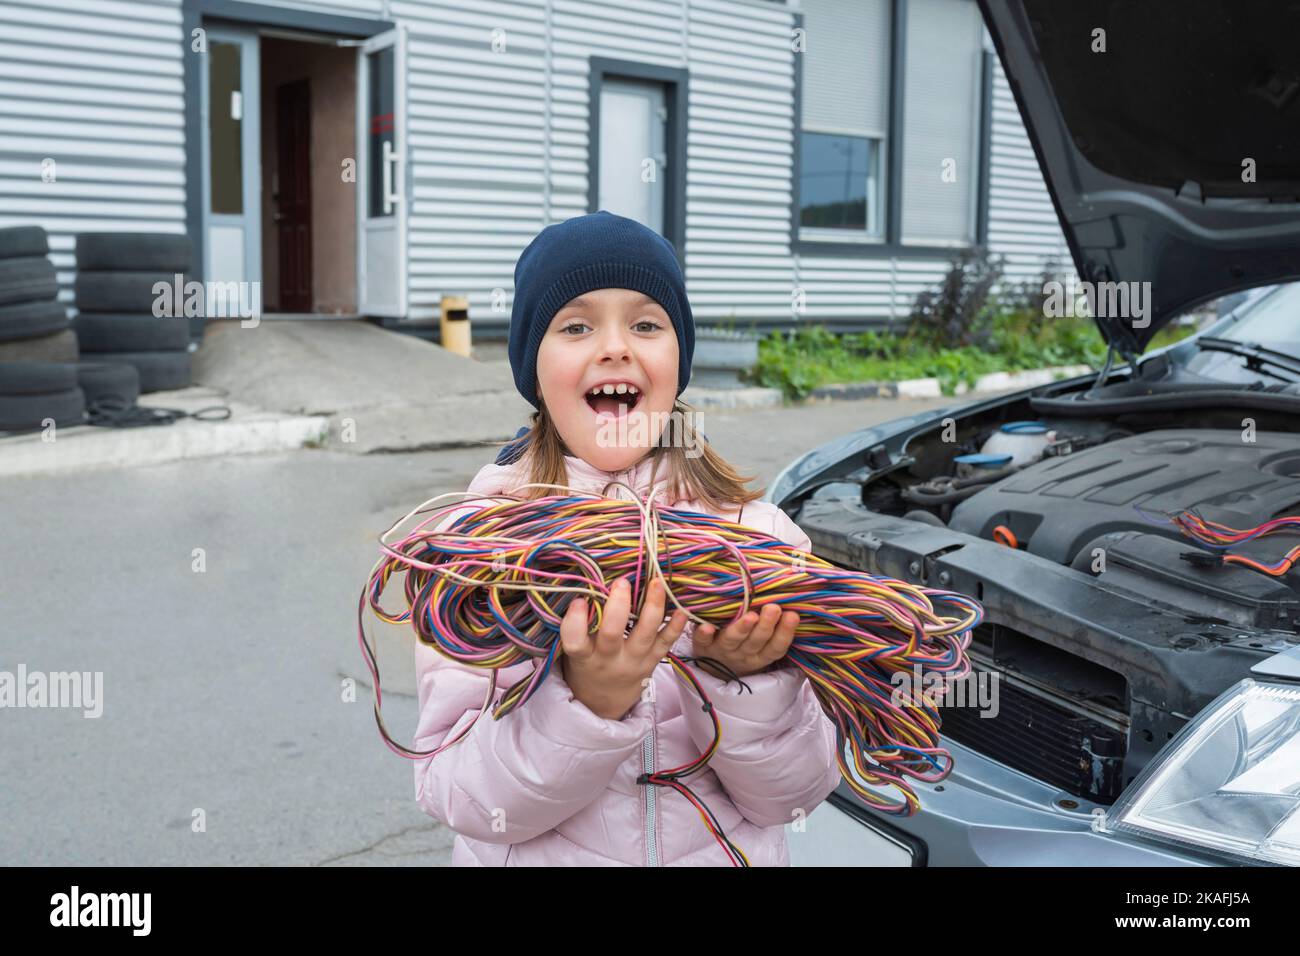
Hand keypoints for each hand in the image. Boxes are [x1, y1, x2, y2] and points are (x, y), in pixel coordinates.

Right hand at [558, 576, 687, 720]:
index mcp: (584, 657)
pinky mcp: (652, 661)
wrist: (604, 700)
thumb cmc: (586, 663)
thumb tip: (586, 583)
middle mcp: (608, 660)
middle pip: (612, 634)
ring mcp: (633, 661)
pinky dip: (676, 627)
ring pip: (644, 634)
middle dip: (618, 607)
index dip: (575, 621)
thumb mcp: (574, 651)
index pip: (575, 641)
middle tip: (621, 582)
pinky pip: (666, 644)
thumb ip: (579, 625)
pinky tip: (683, 610)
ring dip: (652, 607)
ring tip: (656, 582)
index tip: (579, 600)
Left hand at [691, 604, 798, 679]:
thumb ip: (775, 626)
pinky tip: (707, 626)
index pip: (776, 647)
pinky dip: (704, 635)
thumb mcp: (761, 644)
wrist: (711, 666)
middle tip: (773, 608)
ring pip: (733, 640)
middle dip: (766, 626)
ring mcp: (722, 650)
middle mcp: (742, 654)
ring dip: (742, 628)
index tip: (793, 615)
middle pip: (756, 642)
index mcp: (760, 655)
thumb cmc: (743, 646)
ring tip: (751, 615)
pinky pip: (702, 642)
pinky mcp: (702, 646)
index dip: (785, 633)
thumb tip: (794, 600)